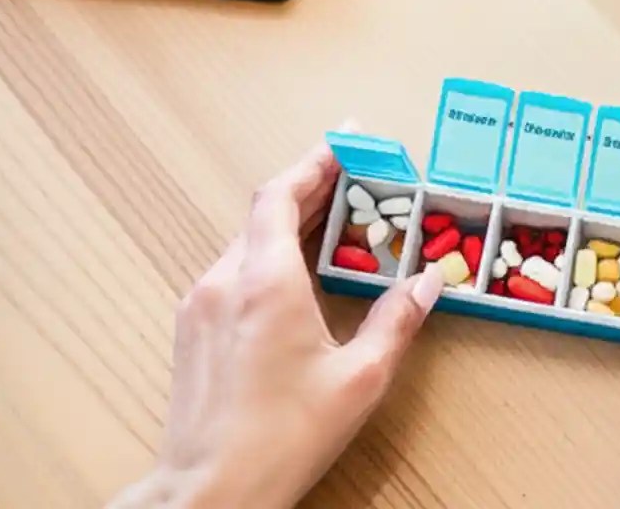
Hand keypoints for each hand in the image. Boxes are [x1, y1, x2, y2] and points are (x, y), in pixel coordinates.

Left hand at [109, 136, 443, 508]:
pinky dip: (267, 257)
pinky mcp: (191, 331)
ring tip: (332, 225)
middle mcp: (224, 283)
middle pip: (264, 213)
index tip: (345, 146)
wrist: (209, 490)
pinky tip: (296, 277)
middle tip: (352, 179)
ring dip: (288, 225)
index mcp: (266, 284)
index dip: (314, 164)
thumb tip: (427, 282)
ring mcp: (200, 306)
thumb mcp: (359, 379)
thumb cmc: (282, 438)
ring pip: (246, 242)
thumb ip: (396, 321)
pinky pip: (232, 271)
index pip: (281, 196)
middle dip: (310, 191)